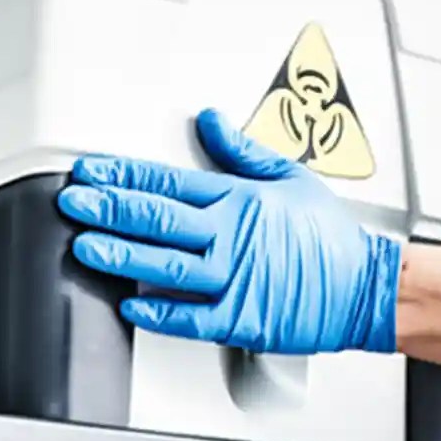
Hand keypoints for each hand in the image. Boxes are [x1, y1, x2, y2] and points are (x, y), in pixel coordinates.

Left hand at [56, 108, 401, 353]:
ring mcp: (235, 279)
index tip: (91, 172)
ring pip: (166, 266)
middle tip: (74, 202)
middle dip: (109, 208)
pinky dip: (159, 312)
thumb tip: (210, 122)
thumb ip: (244, 151)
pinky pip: (190, 317)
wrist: (366, 287)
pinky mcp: (241, 318)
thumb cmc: (331, 238)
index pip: (169, 181)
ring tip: (86, 246)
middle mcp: (233, 236)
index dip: (124, 175)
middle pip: (158, 218)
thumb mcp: (292, 178)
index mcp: (242, 198)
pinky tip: (132, 306)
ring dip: (122, 255)